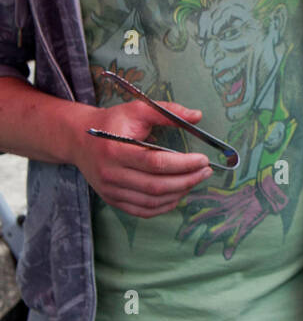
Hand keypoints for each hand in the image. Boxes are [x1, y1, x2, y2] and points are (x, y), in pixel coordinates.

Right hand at [75, 100, 212, 216]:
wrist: (79, 139)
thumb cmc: (112, 122)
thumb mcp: (137, 109)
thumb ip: (167, 111)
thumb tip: (197, 116)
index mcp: (115, 150)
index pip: (155, 163)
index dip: (183, 164)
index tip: (203, 159)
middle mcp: (111, 174)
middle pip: (156, 186)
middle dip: (187, 180)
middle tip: (206, 171)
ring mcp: (110, 191)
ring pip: (152, 202)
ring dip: (179, 193)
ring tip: (195, 180)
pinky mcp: (113, 200)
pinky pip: (143, 211)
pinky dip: (164, 206)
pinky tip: (178, 194)